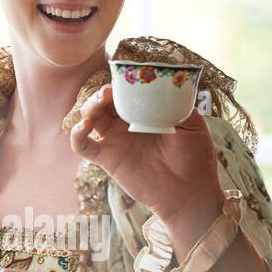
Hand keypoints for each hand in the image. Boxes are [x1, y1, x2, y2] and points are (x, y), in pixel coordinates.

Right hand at [71, 84, 225, 248]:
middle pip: (105, 100)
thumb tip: (165, 87)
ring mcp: (115, 140)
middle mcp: (127, 123)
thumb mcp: (193, 124)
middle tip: (109, 91)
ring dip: (89, 106)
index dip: (122, 82)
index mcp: (146, 112)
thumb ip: (178, 104)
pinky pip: (83, 146)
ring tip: (99, 104)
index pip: (127, 91)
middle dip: (103, 92)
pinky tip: (83, 127)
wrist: (189, 192)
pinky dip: (77, 135)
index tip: (125, 78)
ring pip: (91, 116)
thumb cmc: (194, 158)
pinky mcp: (107, 159)